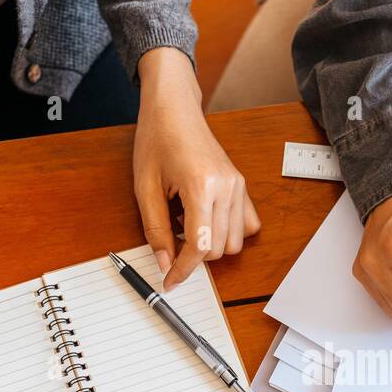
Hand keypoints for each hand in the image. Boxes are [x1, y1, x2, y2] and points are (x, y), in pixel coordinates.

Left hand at [132, 47, 260, 289]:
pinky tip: (207, 222)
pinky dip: (228, 233)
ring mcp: (239, 186)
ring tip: (186, 225)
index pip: (199, 245)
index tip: (170, 282)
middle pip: (218, 249)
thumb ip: (155, 230)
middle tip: (170, 242)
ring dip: (211, 246)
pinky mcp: (242, 186)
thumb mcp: (145, 188)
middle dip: (194, 257)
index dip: (183, 270)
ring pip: (235, 243)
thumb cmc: (156, 140)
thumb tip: (165, 264)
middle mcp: (227, 187)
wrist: (174, 108)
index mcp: (201, 186)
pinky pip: (247, 226)